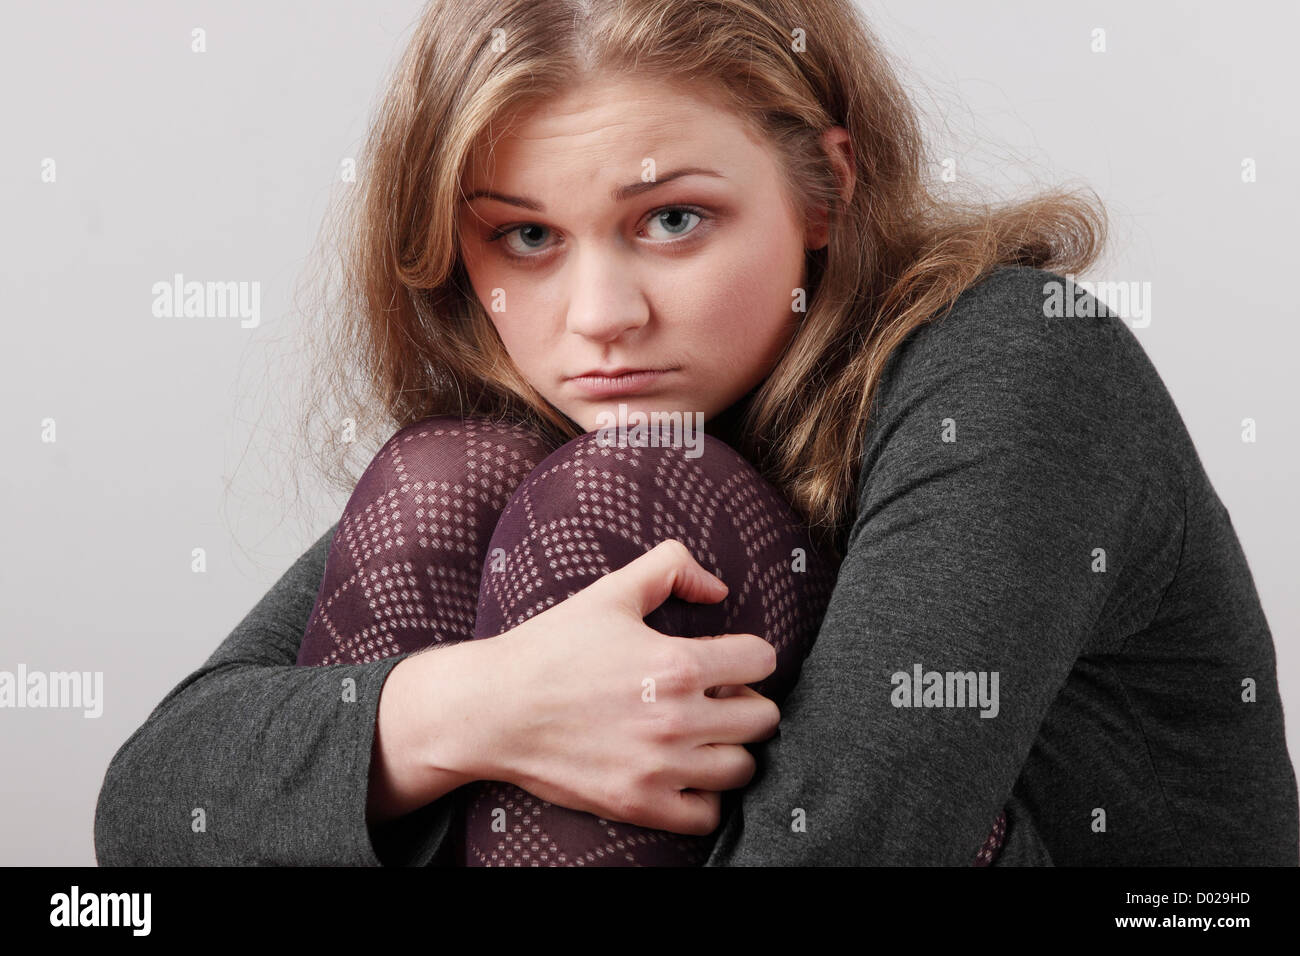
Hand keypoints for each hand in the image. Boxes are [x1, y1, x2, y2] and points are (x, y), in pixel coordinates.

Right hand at [475, 539, 780, 834]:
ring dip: (731, 748)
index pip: (763, 660)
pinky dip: (705, 797)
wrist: (493, 708)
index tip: (728, 659)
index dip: (749, 654)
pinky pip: (708, 816)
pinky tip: (685, 773)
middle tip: (718, 697)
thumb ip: (671, 567)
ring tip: (705, 735)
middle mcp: (677, 720)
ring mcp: (659, 768)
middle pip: (763, 718)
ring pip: (744, 768)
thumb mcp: (610, 592)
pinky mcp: (638, 804)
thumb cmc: (550, 647)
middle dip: (746, 701)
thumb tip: (718, 588)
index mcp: (677, 664)